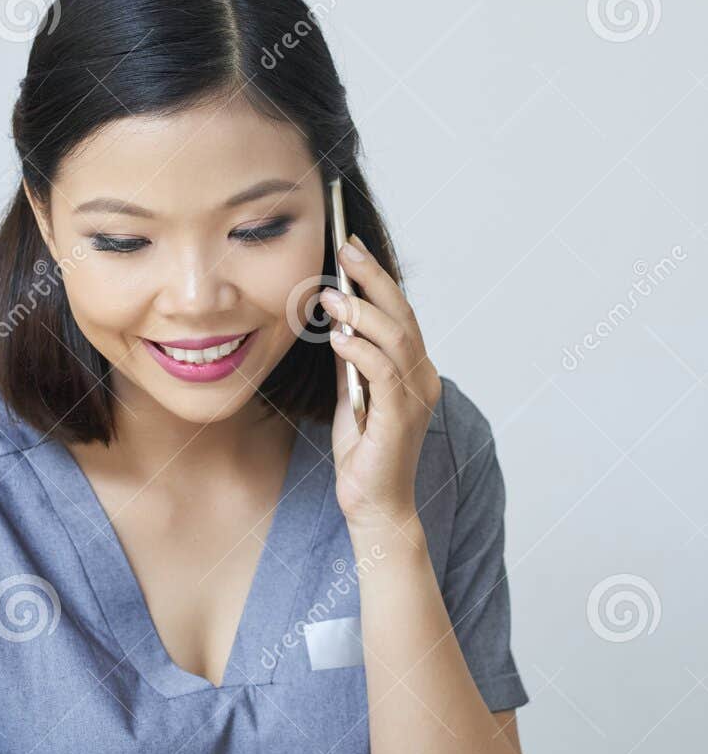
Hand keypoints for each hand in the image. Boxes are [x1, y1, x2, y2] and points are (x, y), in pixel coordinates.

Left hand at [319, 235, 441, 536]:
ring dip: (361, 312)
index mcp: (414, 370)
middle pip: (402, 315)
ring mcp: (416, 397)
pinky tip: (338, 338)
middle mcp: (423, 378)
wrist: (374, 506)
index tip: (350, 248)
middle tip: (344, 247)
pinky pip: (383, 372)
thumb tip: (337, 323)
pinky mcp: (400, 417)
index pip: (399, 313)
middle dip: (372, 278)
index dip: (376, 279)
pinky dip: (361, 350)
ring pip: (394, 339)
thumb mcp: (352, 397)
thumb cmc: (364, 455)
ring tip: (330, 294)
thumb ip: (351, 363)